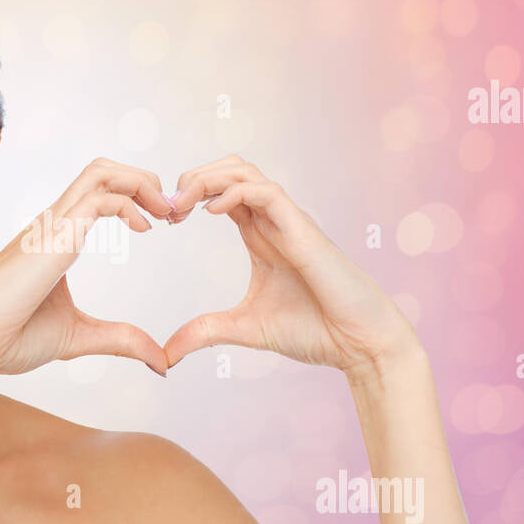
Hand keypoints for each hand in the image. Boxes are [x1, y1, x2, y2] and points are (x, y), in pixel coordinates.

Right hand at [0, 158, 175, 377]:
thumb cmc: (9, 338)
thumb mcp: (80, 338)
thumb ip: (121, 340)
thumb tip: (160, 360)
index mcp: (56, 238)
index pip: (99, 192)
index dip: (137, 196)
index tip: (163, 222)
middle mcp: (54, 223)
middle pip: (103, 170)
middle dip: (144, 179)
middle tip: (171, 210)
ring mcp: (52, 225)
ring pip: (101, 172)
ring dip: (141, 183)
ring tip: (164, 210)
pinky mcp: (54, 236)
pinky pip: (99, 198)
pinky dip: (130, 203)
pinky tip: (144, 229)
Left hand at [161, 155, 421, 376]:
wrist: (358, 343)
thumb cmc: (314, 330)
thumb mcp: (245, 329)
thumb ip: (206, 333)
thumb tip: (166, 353)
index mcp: (259, 234)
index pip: (220, 192)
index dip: (188, 195)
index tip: (165, 220)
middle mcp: (272, 221)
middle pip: (229, 170)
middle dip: (193, 178)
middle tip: (168, 208)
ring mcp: (289, 221)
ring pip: (245, 171)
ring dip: (208, 178)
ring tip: (182, 204)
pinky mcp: (303, 230)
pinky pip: (267, 193)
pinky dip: (234, 192)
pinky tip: (210, 212)